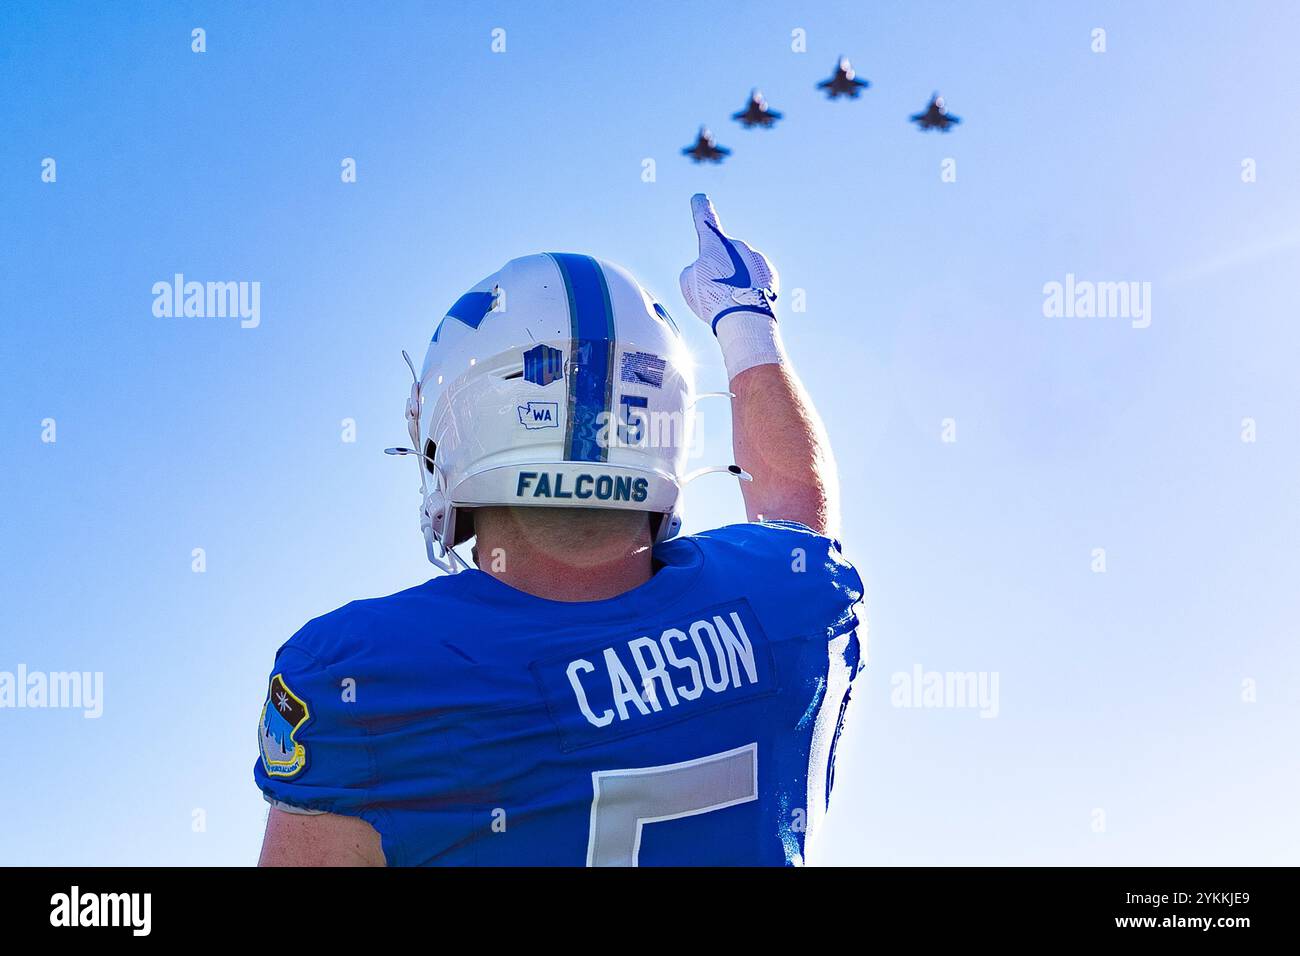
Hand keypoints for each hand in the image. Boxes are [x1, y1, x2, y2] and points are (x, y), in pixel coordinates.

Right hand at [678, 193, 778, 333]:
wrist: (744, 317)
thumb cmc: (712, 300)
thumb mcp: (688, 282)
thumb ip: (696, 270)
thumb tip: (711, 270)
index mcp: (715, 244)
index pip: (705, 220)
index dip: (701, 209)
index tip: (699, 199)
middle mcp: (737, 245)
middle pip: (725, 257)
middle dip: (721, 273)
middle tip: (717, 294)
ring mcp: (756, 258)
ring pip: (742, 270)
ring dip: (737, 284)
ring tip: (733, 302)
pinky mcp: (770, 274)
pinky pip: (757, 280)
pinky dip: (752, 290)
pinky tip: (747, 303)